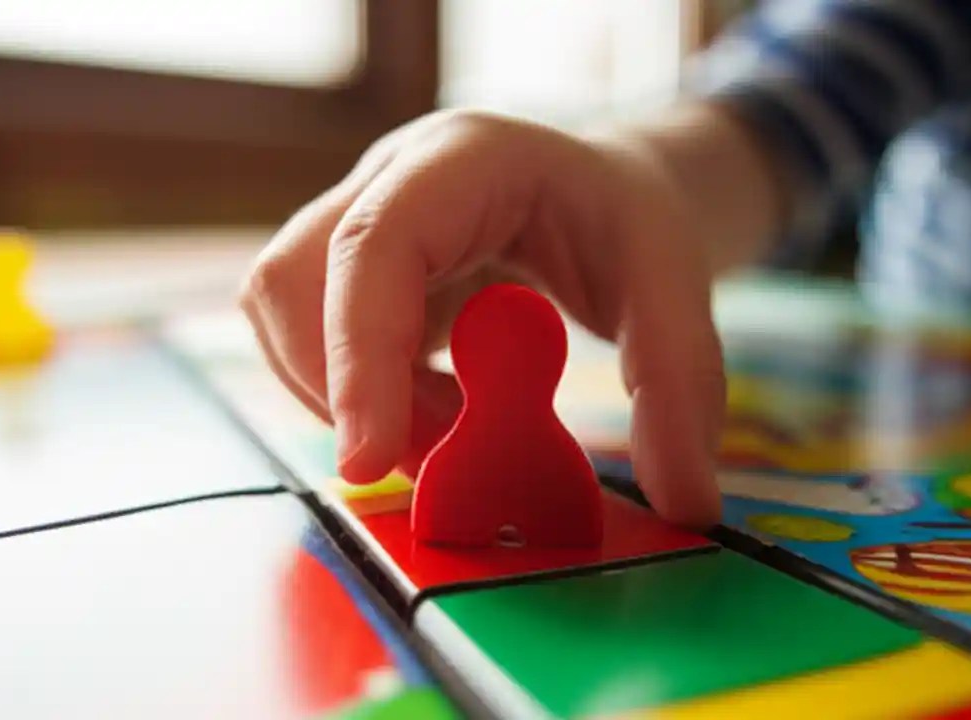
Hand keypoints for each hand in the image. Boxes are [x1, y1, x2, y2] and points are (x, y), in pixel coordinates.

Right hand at [239, 109, 727, 527]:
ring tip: (451, 425)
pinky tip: (436, 408)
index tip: (369, 460)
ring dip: (354, 398)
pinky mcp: (345, 273)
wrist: (599, 189)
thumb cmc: (627, 218)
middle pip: (293, 283)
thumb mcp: (673, 283)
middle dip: (349, 390)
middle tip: (443, 450)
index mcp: (462, 160)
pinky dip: (362, 396)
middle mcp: (386, 181)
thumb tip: (687, 502)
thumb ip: (679, 382)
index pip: (372, 245)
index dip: (358, 355)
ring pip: (284, 318)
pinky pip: (309, 341)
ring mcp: (353, 222)